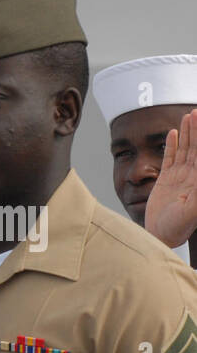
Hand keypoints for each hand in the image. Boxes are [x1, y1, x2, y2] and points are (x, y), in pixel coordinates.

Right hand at [145, 109, 196, 247]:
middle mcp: (192, 175)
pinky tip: (173, 133)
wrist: (160, 236)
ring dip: (188, 133)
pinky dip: (171, 145)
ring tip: (188, 116)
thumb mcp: (191, 210)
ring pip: (185, 149)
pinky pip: (169, 158)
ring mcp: (179, 176)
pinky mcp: (165, 180)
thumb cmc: (178, 227)